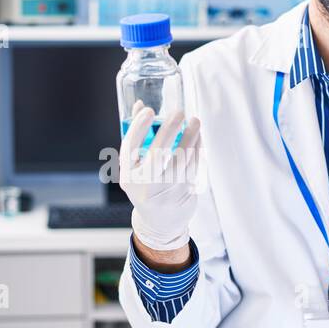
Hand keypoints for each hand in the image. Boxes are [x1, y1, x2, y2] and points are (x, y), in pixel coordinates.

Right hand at [119, 101, 202, 251]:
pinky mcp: (184, 193)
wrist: (160, 222)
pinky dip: (197, 149)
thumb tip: (141, 105)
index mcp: (129, 177)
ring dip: (191, 137)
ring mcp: (166, 192)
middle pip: (157, 153)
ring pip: (181, 159)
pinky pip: (194, 166)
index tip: (149, 110)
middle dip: (169, 129)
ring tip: (195, 121)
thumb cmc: (145, 185)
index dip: (138, 127)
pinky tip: (199, 137)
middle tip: (179, 111)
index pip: (130, 148)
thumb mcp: (134, 167)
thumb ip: (137, 137)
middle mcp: (145, 185)